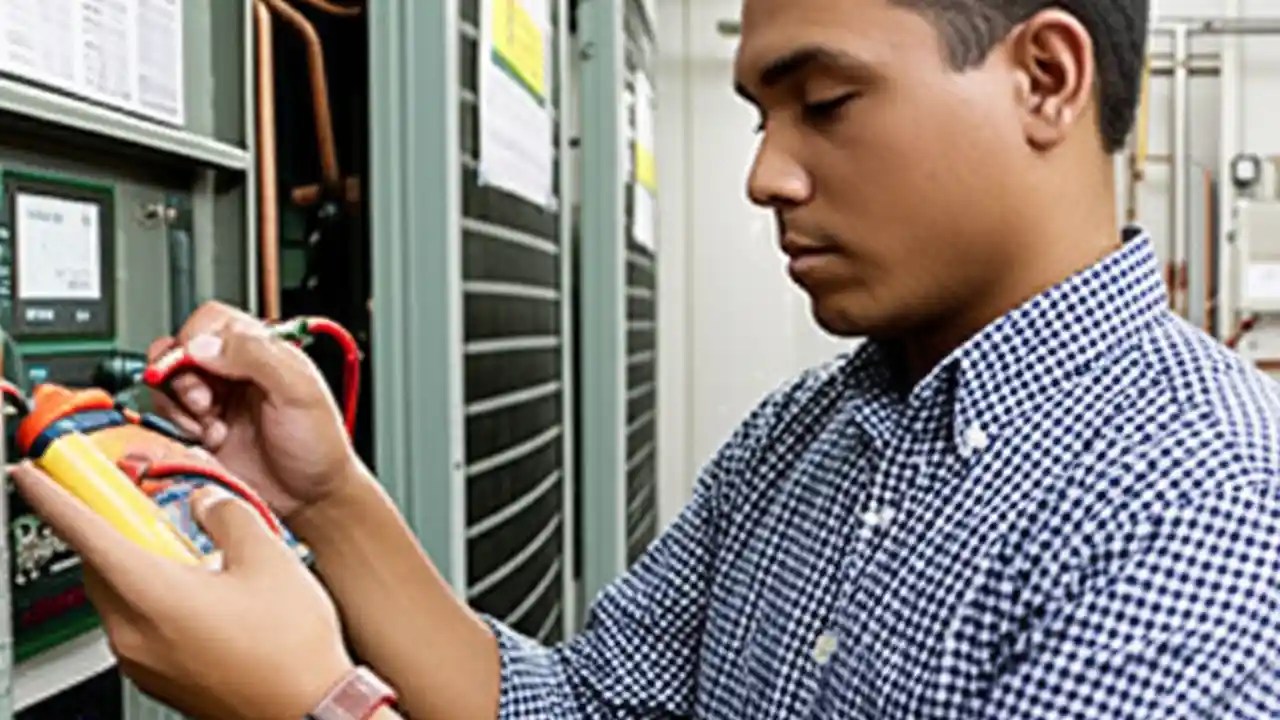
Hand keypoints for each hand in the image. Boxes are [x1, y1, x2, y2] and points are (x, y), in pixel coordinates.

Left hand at [10, 457, 352, 719]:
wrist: (309, 710)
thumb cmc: (290, 649)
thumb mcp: (268, 557)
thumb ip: (227, 516)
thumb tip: (208, 504)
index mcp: (152, 594)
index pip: (83, 534)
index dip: (51, 497)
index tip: (30, 477)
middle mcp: (134, 632)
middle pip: (98, 565)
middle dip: (110, 529)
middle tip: (131, 503)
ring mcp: (143, 660)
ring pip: (118, 596)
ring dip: (136, 564)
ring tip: (187, 551)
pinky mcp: (159, 677)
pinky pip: (138, 625)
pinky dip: (153, 597)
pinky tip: (201, 591)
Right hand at [149, 301, 357, 517]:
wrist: (311, 497)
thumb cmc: (319, 444)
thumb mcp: (298, 390)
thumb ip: (256, 357)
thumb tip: (204, 344)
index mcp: (260, 351)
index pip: (211, 321)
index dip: (197, 337)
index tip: (200, 362)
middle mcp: (232, 371)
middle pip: (179, 350)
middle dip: (183, 376)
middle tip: (205, 402)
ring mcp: (212, 402)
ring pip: (166, 384)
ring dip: (180, 405)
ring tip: (211, 426)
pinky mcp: (198, 432)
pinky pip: (166, 418)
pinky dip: (178, 429)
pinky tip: (209, 441)